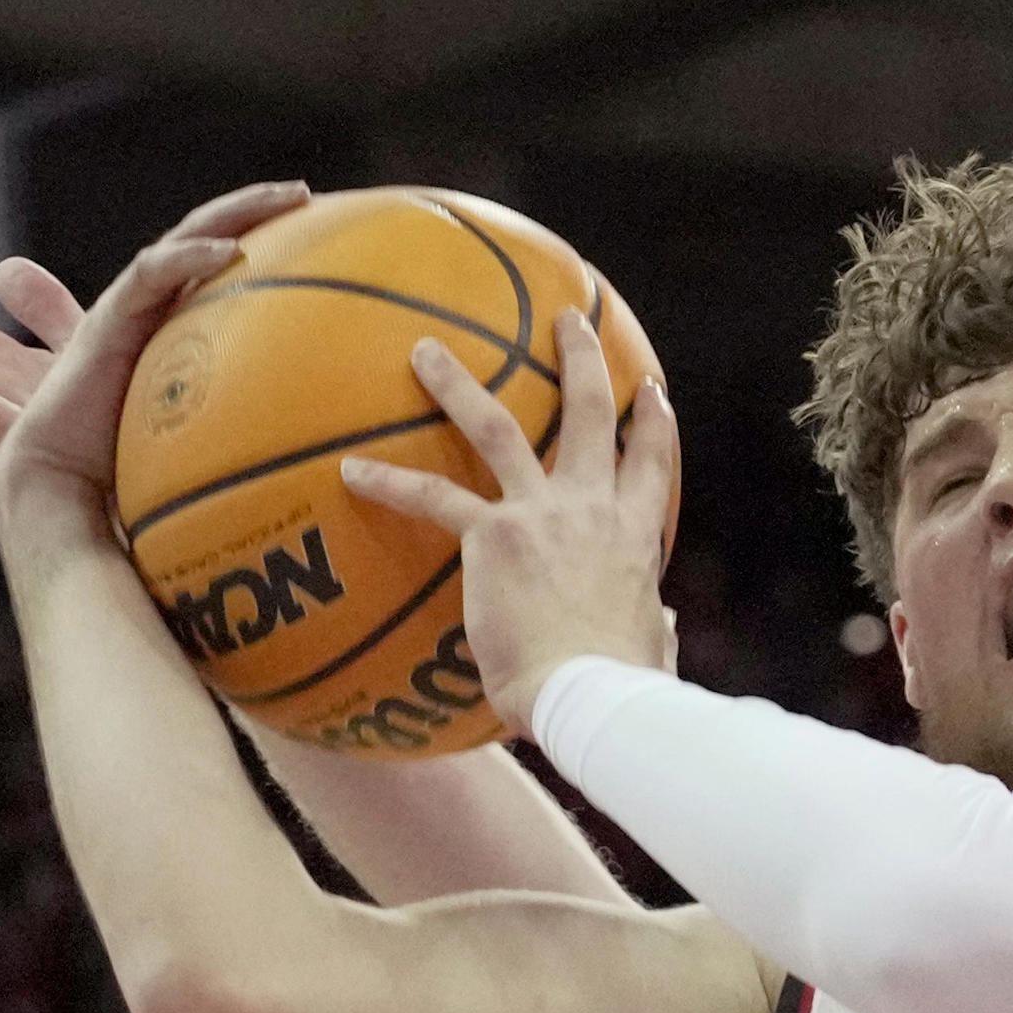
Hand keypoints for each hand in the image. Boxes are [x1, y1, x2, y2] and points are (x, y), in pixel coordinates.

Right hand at [0, 183, 311, 536]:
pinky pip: (151, 275)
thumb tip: (331, 461)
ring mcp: (131, 309)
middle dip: (255, 208)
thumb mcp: (209, 446)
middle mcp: (156, 310)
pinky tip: (230, 252)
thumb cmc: (131, 475)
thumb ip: (253, 435)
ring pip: (185, 239)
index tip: (324, 233)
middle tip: (307, 195)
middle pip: (210, 239)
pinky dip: (190, 257)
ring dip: (235, 212)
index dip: (267, 244)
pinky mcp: (107, 320)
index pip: (226, 270)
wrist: (63, 481)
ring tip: (287, 196)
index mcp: (178, 329)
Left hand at [342, 309, 677, 737]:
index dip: (654, 422)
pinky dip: (390, 483)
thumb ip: (653, 629)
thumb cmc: (622, 686)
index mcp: (637, 538)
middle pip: (591, 413)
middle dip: (581, 358)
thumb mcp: (652, 648)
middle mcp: (594, 509)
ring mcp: (543, 513)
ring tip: (425, 350)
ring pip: (499, 426)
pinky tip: (352, 471)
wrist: (591, 693)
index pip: (653, 464)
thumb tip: (660, 631)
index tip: (650, 390)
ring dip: (459, 382)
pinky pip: (433, 496)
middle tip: (568, 319)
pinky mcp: (495, 535)